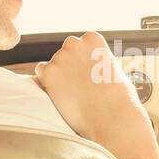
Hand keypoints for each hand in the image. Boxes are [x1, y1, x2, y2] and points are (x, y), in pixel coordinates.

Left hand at [33, 32, 158, 158]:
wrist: (112, 118)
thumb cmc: (118, 98)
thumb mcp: (114, 69)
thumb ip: (98, 61)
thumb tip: (91, 66)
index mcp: (93, 39)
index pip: (80, 44)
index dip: (83, 61)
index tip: (88, 74)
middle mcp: (75, 43)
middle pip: (65, 53)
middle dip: (69, 67)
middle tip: (79, 86)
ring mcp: (60, 57)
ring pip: (53, 65)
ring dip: (59, 77)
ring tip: (73, 94)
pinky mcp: (49, 73)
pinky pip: (40, 73)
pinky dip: (46, 83)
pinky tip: (60, 95)